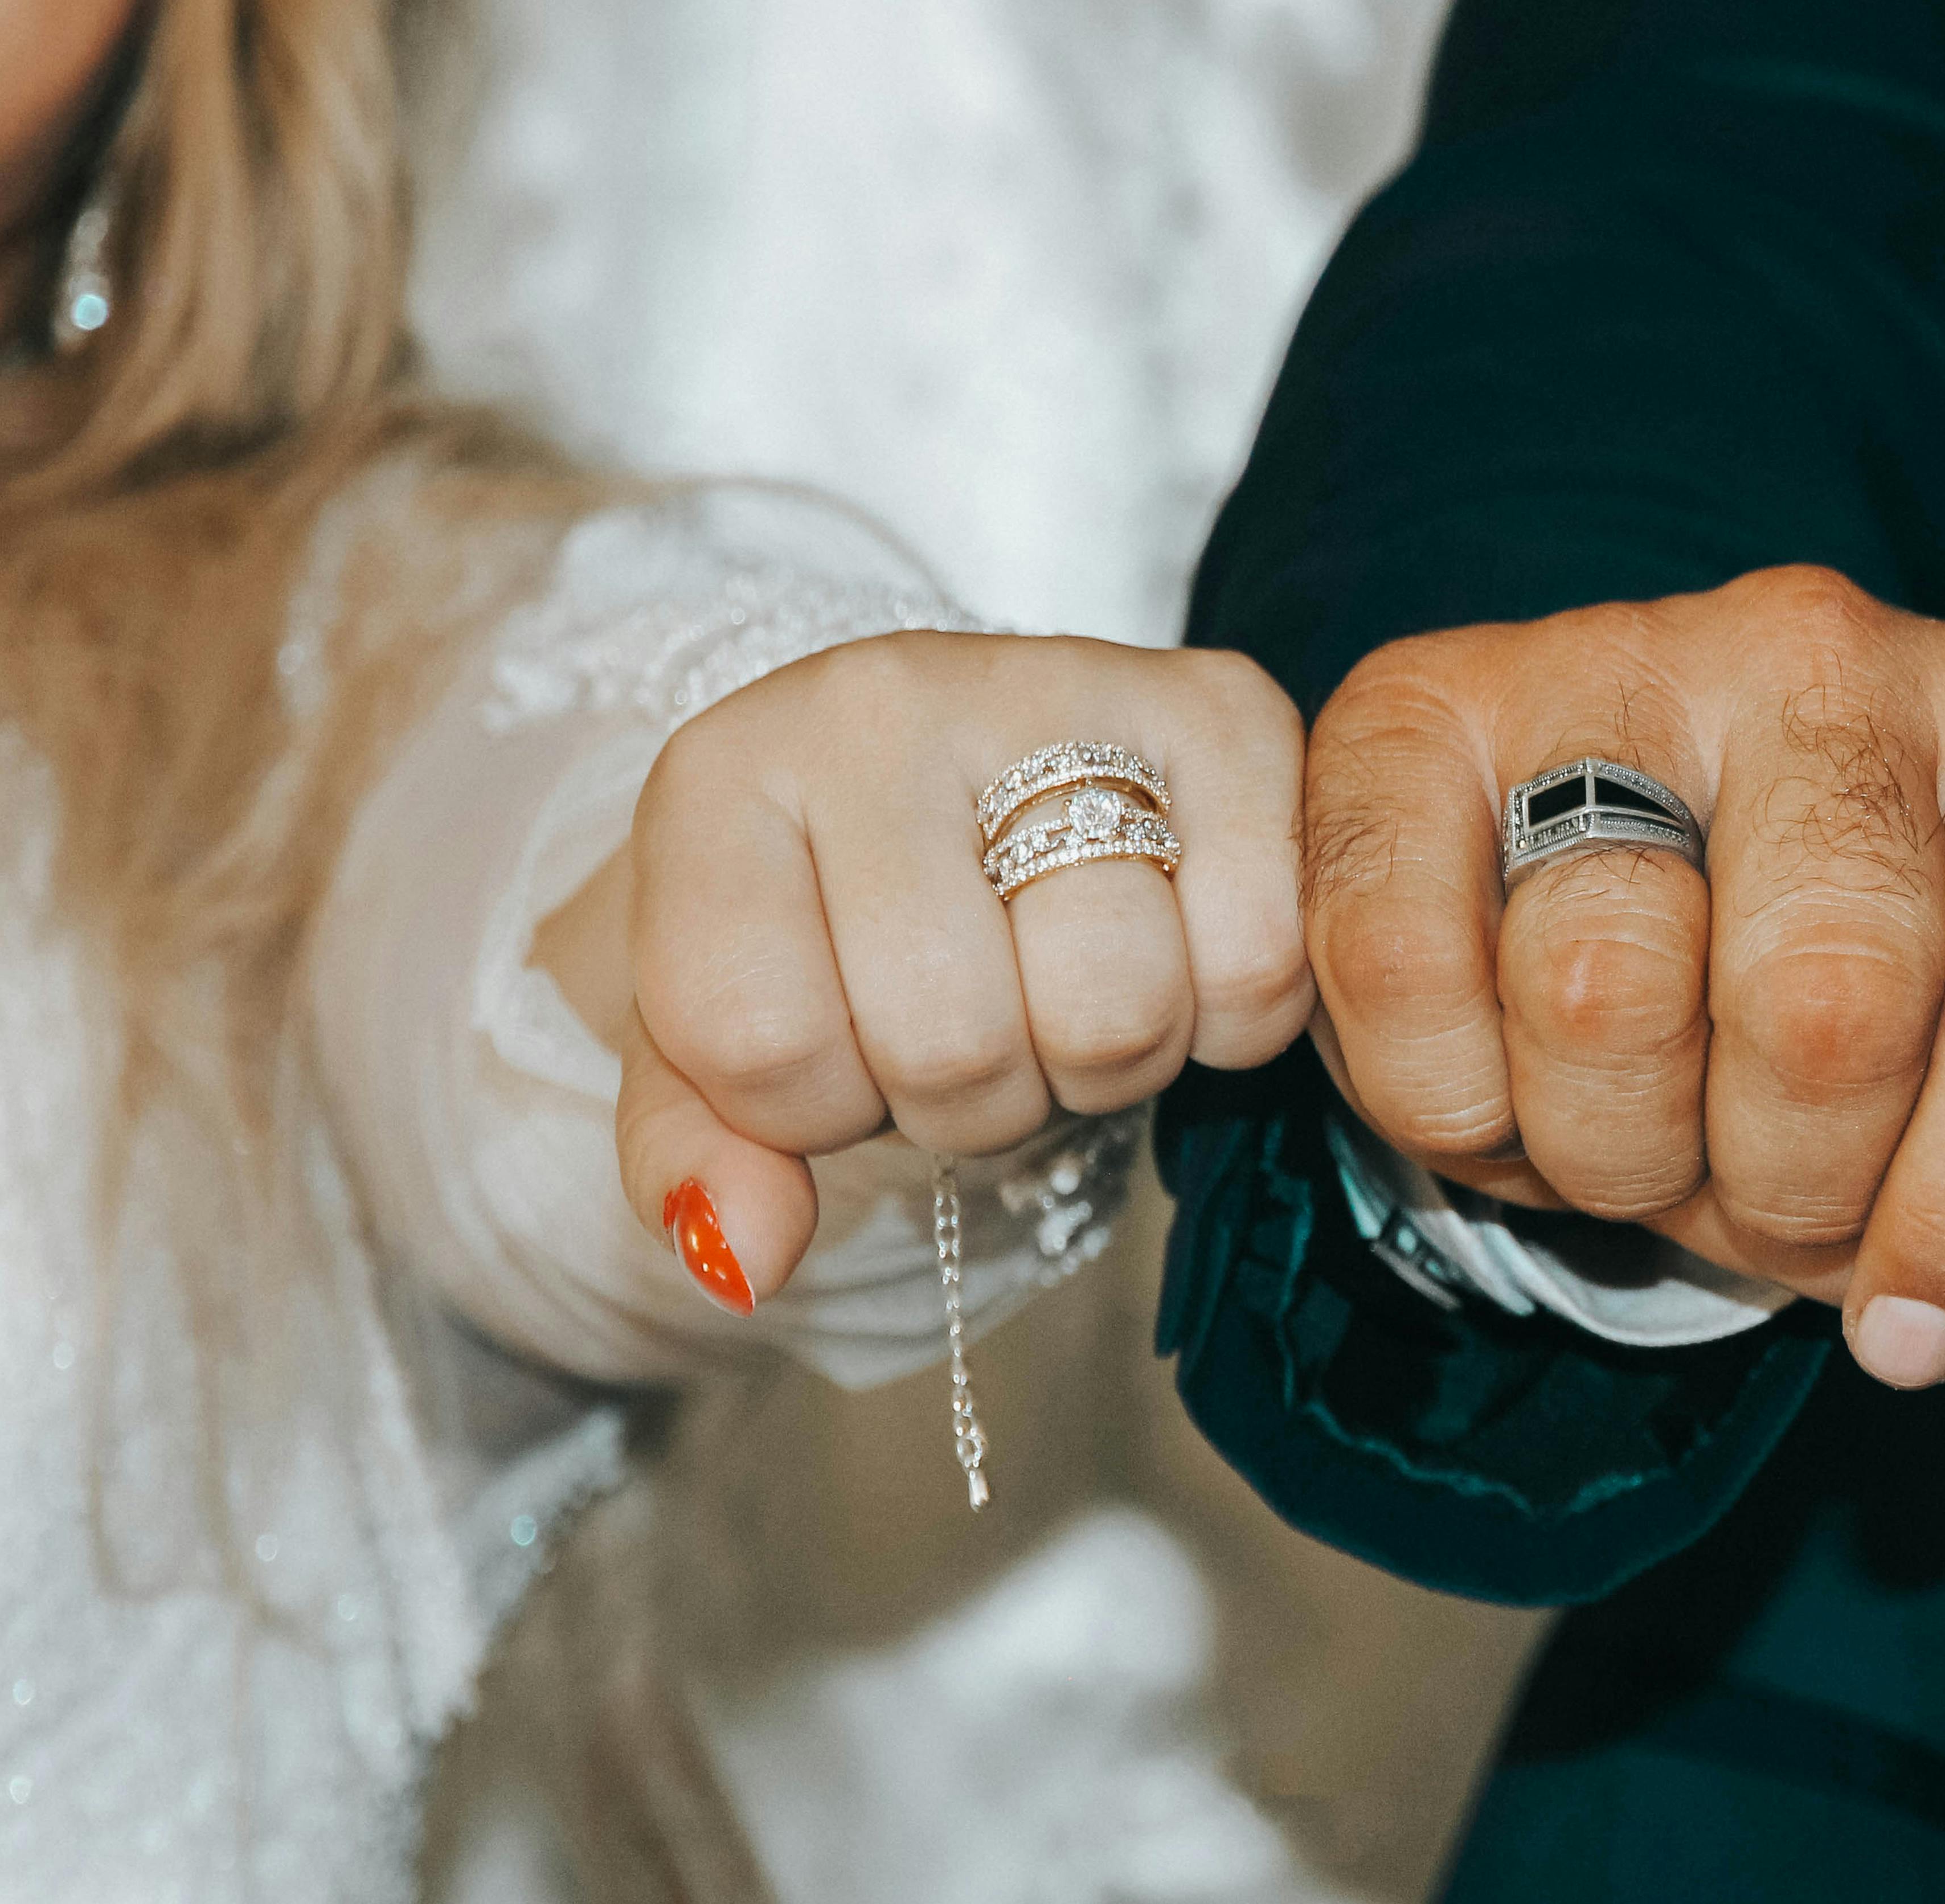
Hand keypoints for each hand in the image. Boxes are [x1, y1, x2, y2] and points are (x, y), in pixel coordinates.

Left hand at [538, 633, 1312, 1314]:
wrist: (958, 774)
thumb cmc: (832, 922)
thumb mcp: (713, 1040)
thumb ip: (692, 1154)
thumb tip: (742, 1260)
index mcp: (725, 778)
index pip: (762, 1041)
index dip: (817, 1104)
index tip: (840, 1040)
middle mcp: (884, 701)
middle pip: (953, 1038)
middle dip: (974, 1094)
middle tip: (978, 1022)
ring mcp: (1062, 684)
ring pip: (1113, 1009)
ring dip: (1101, 1060)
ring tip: (1066, 986)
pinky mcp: (1222, 706)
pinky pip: (1252, 962)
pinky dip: (1226, 1014)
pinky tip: (1173, 947)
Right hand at [1300, 568, 1944, 1386]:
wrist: (1613, 902)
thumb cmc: (1853, 1015)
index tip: (1921, 1311)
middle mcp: (1831, 650)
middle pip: (1827, 1007)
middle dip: (1788, 1186)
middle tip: (1764, 1192)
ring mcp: (1607, 656)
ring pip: (1603, 986)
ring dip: (1609, 1150)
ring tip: (1630, 1121)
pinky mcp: (1408, 705)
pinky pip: (1402, 968)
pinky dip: (1445, 1099)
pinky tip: (1494, 1068)